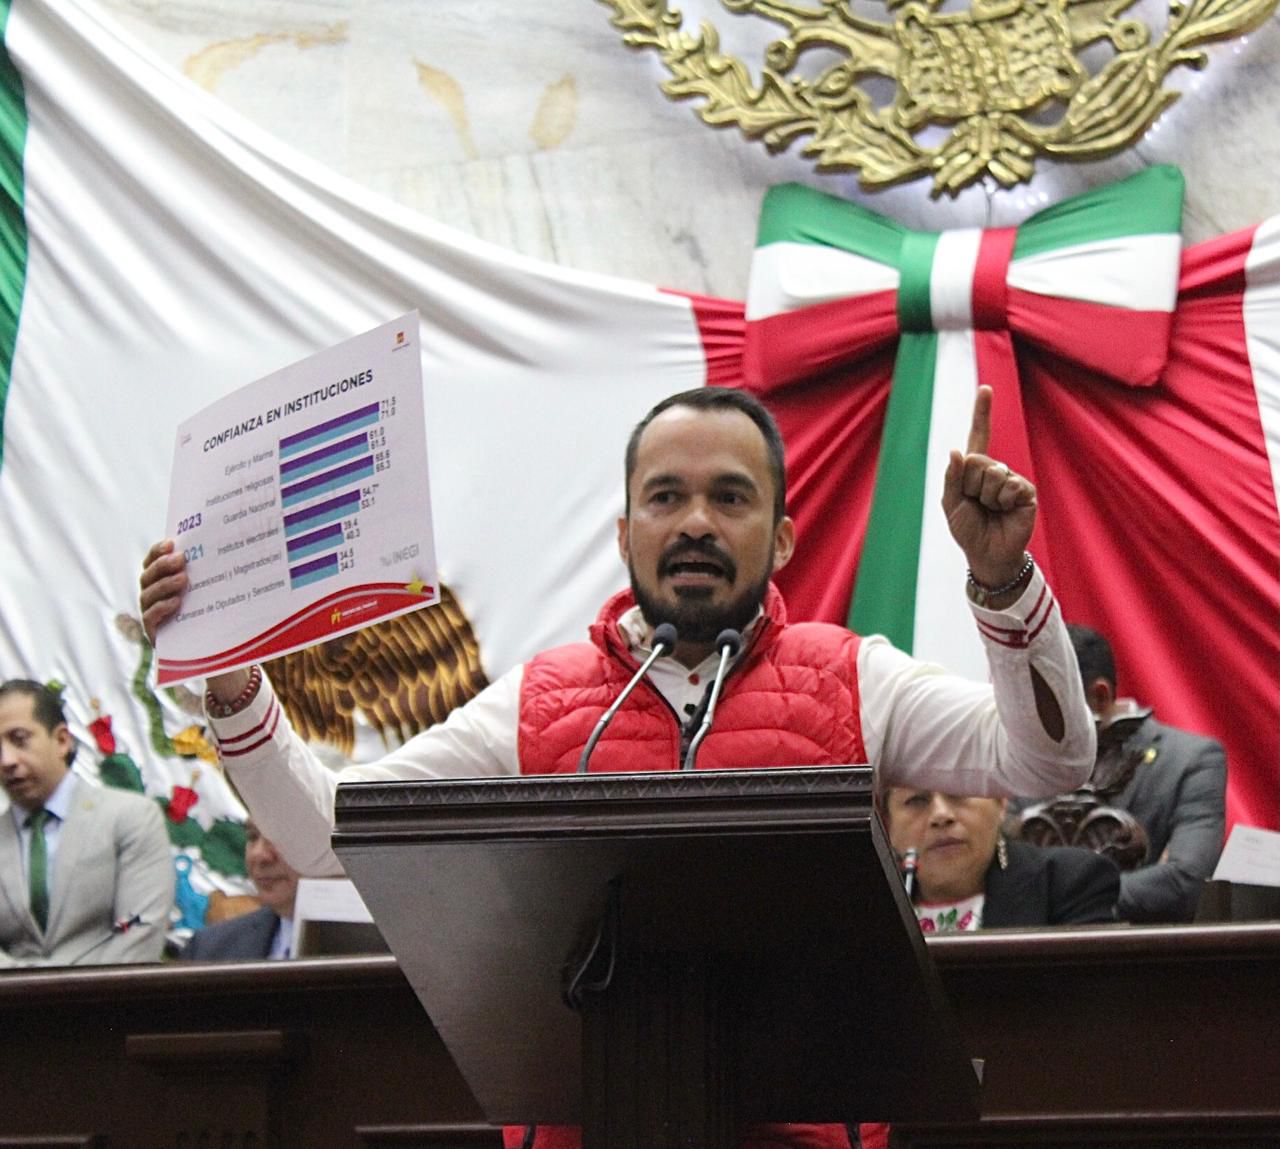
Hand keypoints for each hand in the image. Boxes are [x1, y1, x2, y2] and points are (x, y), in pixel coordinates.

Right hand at [139, 540, 250, 702]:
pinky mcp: (152, 632)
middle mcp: (151, 595)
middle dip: (163, 565)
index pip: (152, 561)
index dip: (157, 551)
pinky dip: (161, 608)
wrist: (212, 651)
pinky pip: (150, 617)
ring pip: (148, 595)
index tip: (172, 543)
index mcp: (160, 581)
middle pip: (148, 575)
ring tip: (183, 580)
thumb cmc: (213, 614)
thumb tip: (231, 549)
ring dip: (165, 585)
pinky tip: (176, 603)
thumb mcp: (212, 591)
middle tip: (181, 560)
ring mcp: (149, 613)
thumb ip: (210, 574)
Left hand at [941, 386, 1035, 587]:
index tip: (986, 389)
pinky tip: (1005, 512)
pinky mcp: (1026, 492)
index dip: (982, 413)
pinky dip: (1003, 502)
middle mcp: (994, 470)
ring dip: (986, 497)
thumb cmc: (968, 530)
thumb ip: (952, 478)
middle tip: (976, 504)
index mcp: (973, 470)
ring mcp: (1011, 480)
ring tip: (990, 510)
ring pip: (993, 473)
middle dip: (970, 486)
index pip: (978, 436)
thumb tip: (956, 451)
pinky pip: (1010, 486)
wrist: (988, 555)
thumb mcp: (951, 505)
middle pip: (977, 461)